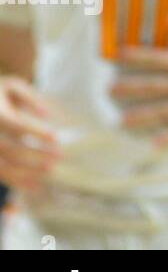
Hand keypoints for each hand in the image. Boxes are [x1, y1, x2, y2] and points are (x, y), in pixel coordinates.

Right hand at [0, 76, 60, 191]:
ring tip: (49, 173)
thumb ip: (30, 97)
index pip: (15, 124)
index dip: (35, 132)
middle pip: (8, 148)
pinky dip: (15, 181)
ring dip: (26, 172)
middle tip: (58, 157)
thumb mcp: (12, 86)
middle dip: (34, 155)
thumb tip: (47, 114)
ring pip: (1, 165)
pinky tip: (33, 185)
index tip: (55, 138)